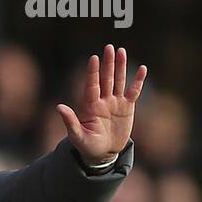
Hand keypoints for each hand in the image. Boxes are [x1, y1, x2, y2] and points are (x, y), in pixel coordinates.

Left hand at [57, 44, 146, 163]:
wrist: (103, 154)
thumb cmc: (87, 146)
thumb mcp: (77, 136)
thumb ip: (70, 122)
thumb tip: (59, 107)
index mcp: (90, 106)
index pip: (92, 85)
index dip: (92, 72)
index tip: (93, 58)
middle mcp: (103, 100)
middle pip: (106, 78)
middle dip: (107, 64)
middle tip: (109, 47)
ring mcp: (115, 102)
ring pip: (119, 81)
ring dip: (120, 66)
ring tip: (121, 51)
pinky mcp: (127, 107)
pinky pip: (133, 92)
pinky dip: (138, 81)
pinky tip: (142, 69)